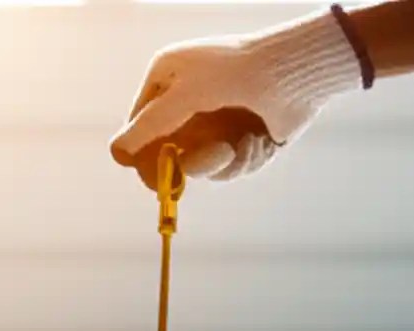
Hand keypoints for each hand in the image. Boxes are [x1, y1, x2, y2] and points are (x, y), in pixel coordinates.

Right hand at [109, 9, 363, 189]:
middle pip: (169, 152)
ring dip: (221, 161)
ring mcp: (216, 120)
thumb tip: (116, 152)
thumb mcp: (184, 96)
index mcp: (168, 77)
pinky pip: (229, 166)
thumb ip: (149, 125)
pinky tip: (258, 141)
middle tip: (198, 165)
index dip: (142, 151)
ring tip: (238, 144)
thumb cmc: (237, 72)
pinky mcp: (242, 138)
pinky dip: (243, 159)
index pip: (140, 123)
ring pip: (201, 164)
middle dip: (189, 161)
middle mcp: (189, 99)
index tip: (149, 175)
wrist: (297, 73)